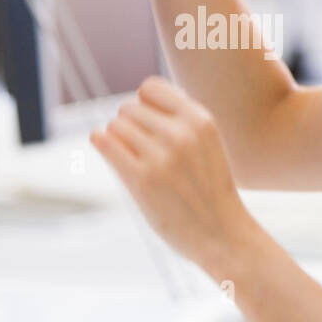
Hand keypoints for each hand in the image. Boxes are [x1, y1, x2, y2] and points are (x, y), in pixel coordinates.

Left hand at [89, 75, 253, 275]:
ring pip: (116, 125)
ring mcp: (161, 156)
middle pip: (129, 107)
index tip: (148, 124)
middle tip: (140, 150)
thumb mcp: (208, 143)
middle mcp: (181, 133)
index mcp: (200, 120)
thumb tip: (142, 95)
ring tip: (132, 158)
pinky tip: (104, 147)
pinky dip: (100, 141)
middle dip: (129, 125)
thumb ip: (182, 118)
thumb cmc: (209, 188)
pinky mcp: (141, 179)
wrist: (221, 234)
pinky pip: (104, 141)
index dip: (143, 104)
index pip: (151, 88)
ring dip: (117, 139)